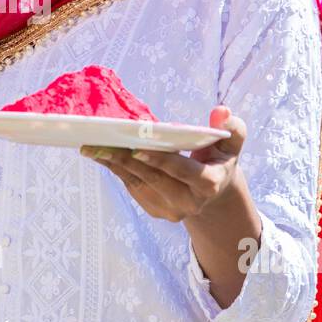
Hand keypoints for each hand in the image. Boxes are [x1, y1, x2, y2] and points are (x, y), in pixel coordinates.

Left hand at [79, 106, 247, 222]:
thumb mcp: (231, 143)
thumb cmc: (219, 159)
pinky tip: (99, 153)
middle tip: (99, 142)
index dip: (161, 160)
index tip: (137, 148)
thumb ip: (231, 128)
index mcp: (209, 183)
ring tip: (90, 146)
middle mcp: (189, 202)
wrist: (213, 193)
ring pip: (137, 183)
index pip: (183, 171)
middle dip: (125, 159)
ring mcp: (170, 210)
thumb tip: (221, 111)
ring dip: (112, 164)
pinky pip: (132, 186)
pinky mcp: (154, 210)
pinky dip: (115, 168)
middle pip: (153, 178)